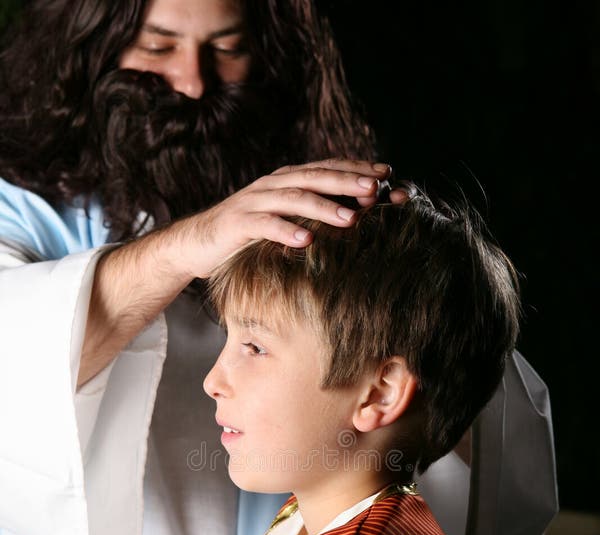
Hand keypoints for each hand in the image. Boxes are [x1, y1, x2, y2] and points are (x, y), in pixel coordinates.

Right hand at [177, 158, 393, 278]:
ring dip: (324, 206)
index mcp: (286, 181)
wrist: (197, 244)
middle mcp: (272, 185)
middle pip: (314, 176)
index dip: (355, 168)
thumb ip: (310, 215)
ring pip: (294, 198)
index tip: (387, 174)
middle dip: (347, 180)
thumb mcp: (283, 221)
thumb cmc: (247, 236)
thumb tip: (354, 217)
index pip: (326, 168)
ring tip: (351, 218)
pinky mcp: (238, 223)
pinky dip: (287, 231)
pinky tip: (307, 240)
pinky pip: (266, 225)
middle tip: (376, 188)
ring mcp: (254, 202)